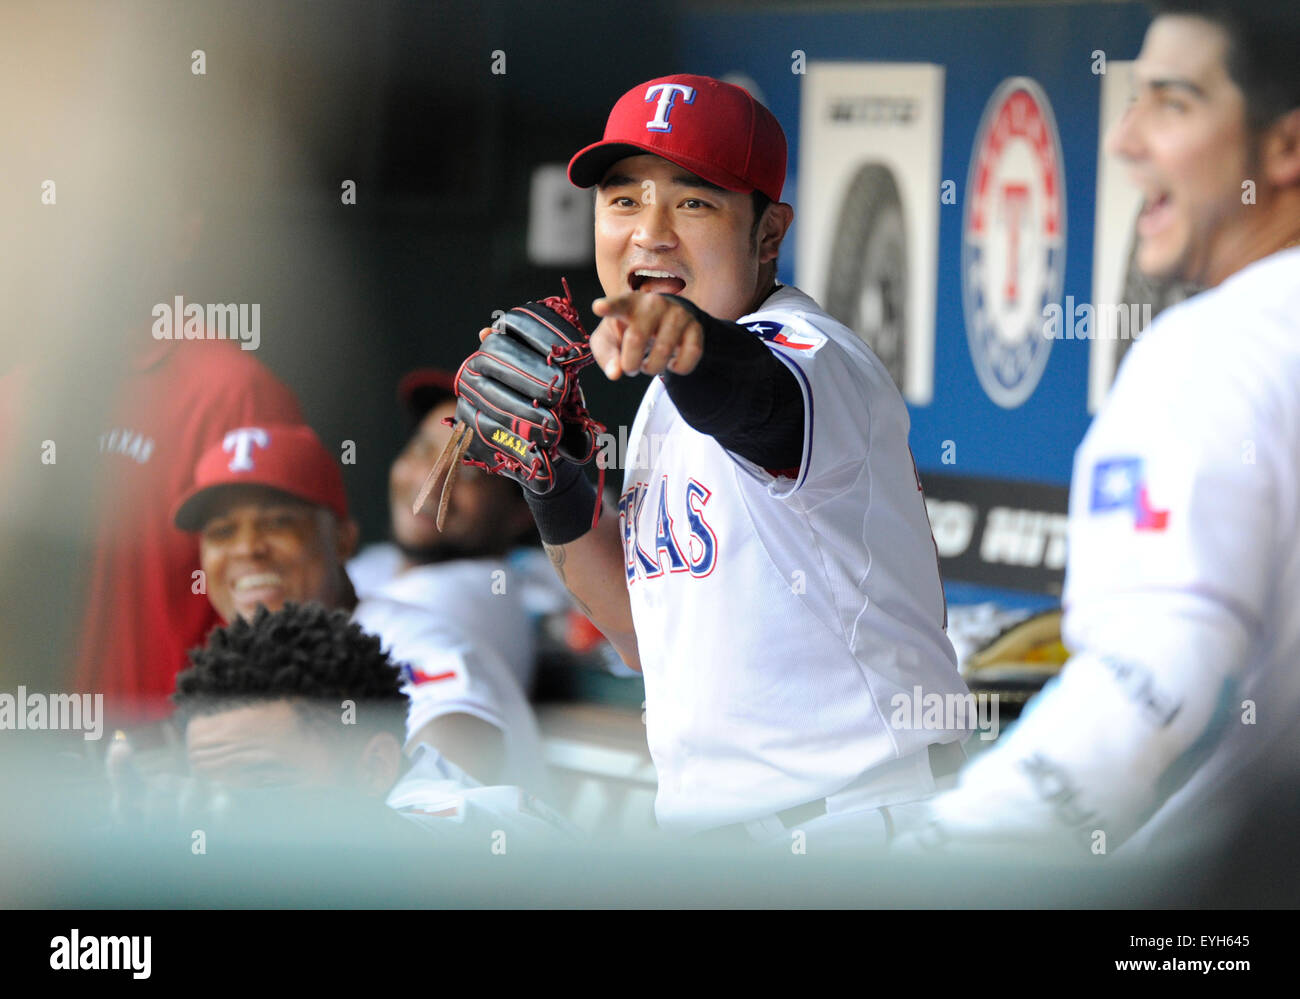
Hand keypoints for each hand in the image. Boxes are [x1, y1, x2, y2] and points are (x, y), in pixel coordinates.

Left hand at [589, 292, 704, 380]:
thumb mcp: (610, 341)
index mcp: (628, 304)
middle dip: (631, 363)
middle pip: (637, 338)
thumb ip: (607, 357)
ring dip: (653, 368)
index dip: (608, 307)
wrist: (665, 320)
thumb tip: (615, 373)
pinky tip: (672, 361)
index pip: (617, 304)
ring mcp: (677, 313)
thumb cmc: (629, 330)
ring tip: (650, 363)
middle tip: (631, 367)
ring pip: (664, 352)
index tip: (598, 307)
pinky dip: (678, 368)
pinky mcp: (695, 327)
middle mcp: (653, 304)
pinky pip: (689, 357)